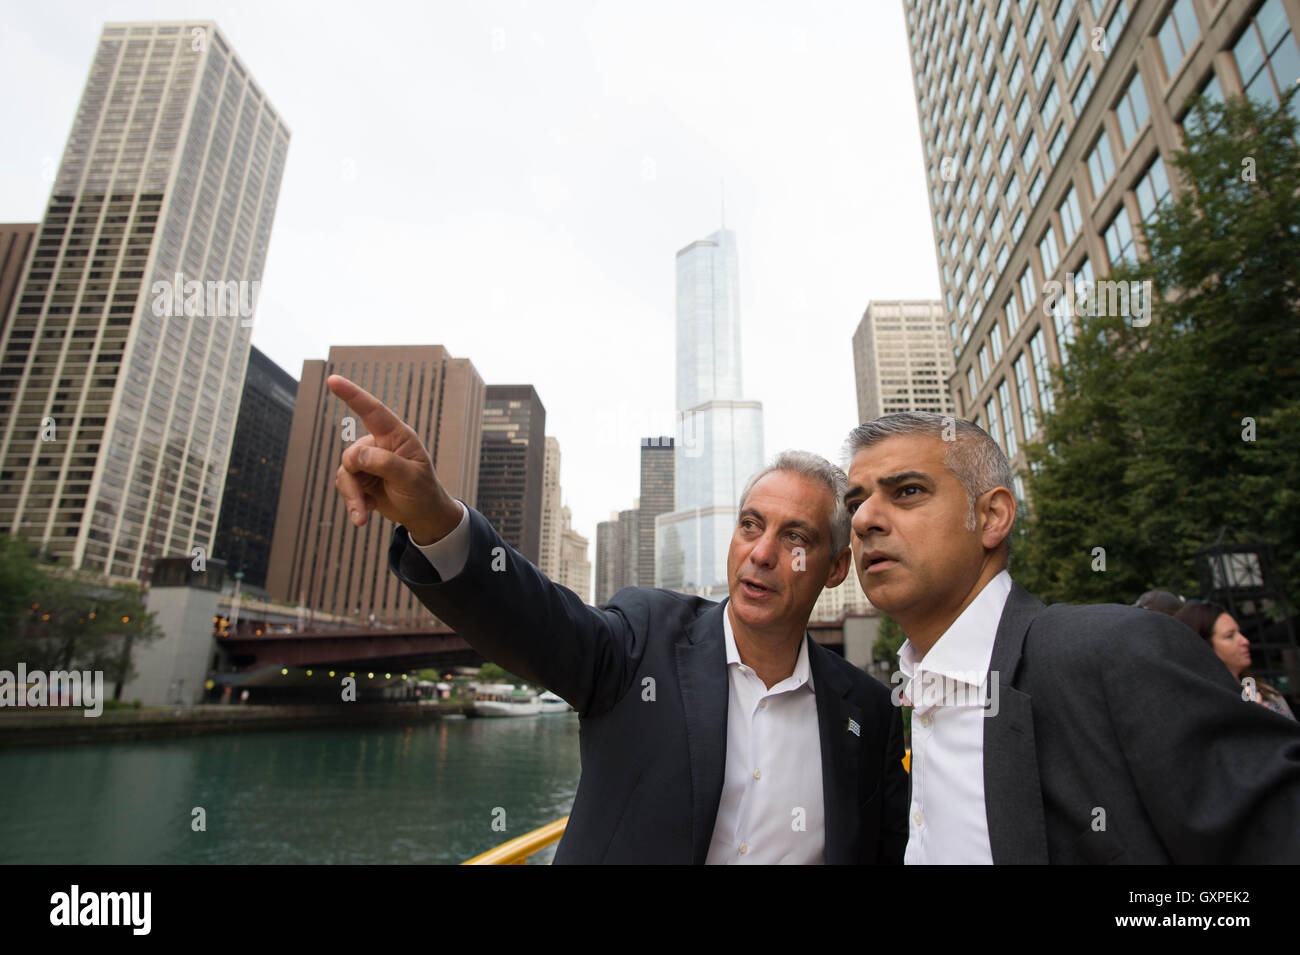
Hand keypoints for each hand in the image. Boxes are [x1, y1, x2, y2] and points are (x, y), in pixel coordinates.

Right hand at [326, 374, 461, 543]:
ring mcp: (369, 460)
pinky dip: (353, 502)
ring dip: (352, 496)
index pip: (373, 411)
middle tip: (364, 501)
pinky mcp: (361, 476)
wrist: (422, 515)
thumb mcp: (410, 478)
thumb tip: (355, 454)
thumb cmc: (423, 492)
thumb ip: (385, 463)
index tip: (333, 380)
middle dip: (354, 480)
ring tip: (363, 515)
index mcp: (398, 436)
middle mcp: (380, 444)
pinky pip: (345, 484)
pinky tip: (365, 513)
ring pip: (344, 472)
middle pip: (352, 454)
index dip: (352, 395)